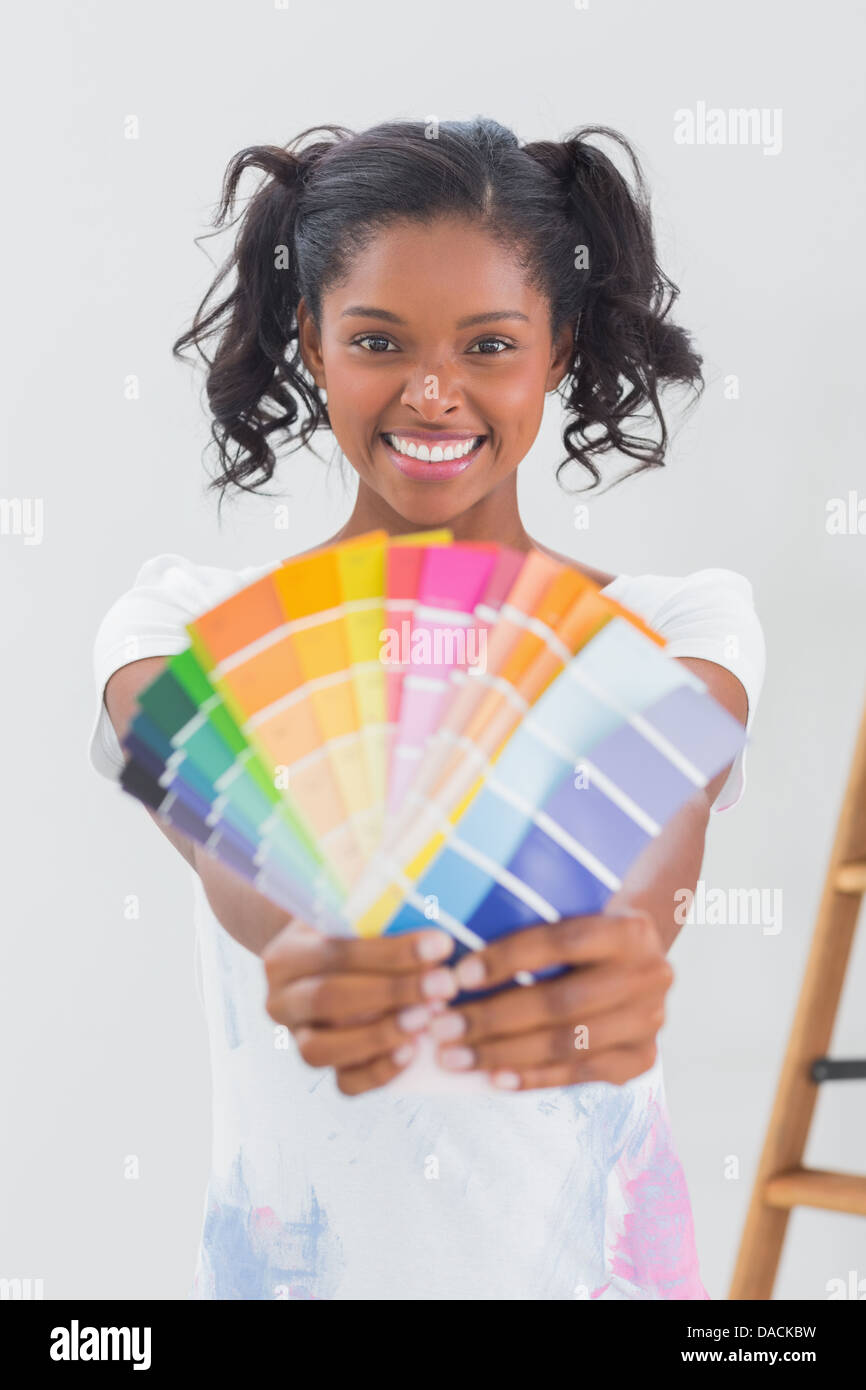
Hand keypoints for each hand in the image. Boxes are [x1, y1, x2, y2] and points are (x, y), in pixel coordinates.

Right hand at [262, 917, 458, 1094]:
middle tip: (444, 984)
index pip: (337, 952)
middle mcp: (281, 1000)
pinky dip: (379, 1071)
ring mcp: (296, 1038)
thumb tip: (438, 933)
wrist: (324, 959)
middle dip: (393, 992)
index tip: (441, 945)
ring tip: (427, 1019)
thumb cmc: (352, 933)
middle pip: (329, 999)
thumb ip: (383, 919)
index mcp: (286, 954)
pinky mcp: (320, 1066)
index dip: (391, 951)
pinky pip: (344, 1083)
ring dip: (381, 1034)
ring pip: (323, 1049)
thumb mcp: (356, 915)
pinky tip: (413, 1051)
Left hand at [427, 910, 672, 1091]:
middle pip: (560, 1002)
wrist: (637, 964)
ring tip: (455, 1056)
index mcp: (629, 929)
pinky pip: (578, 1074)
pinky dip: (532, 1077)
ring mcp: (649, 1021)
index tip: (458, 976)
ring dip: (502, 1053)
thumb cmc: (583, 939)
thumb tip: (453, 966)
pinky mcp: (640, 1059)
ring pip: (565, 1044)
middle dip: (493, 1018)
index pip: (561, 942)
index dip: (507, 959)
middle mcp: (648, 975)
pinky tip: (494, 1078)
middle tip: (442, 1027)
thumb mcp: (570, 917)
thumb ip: (526, 929)